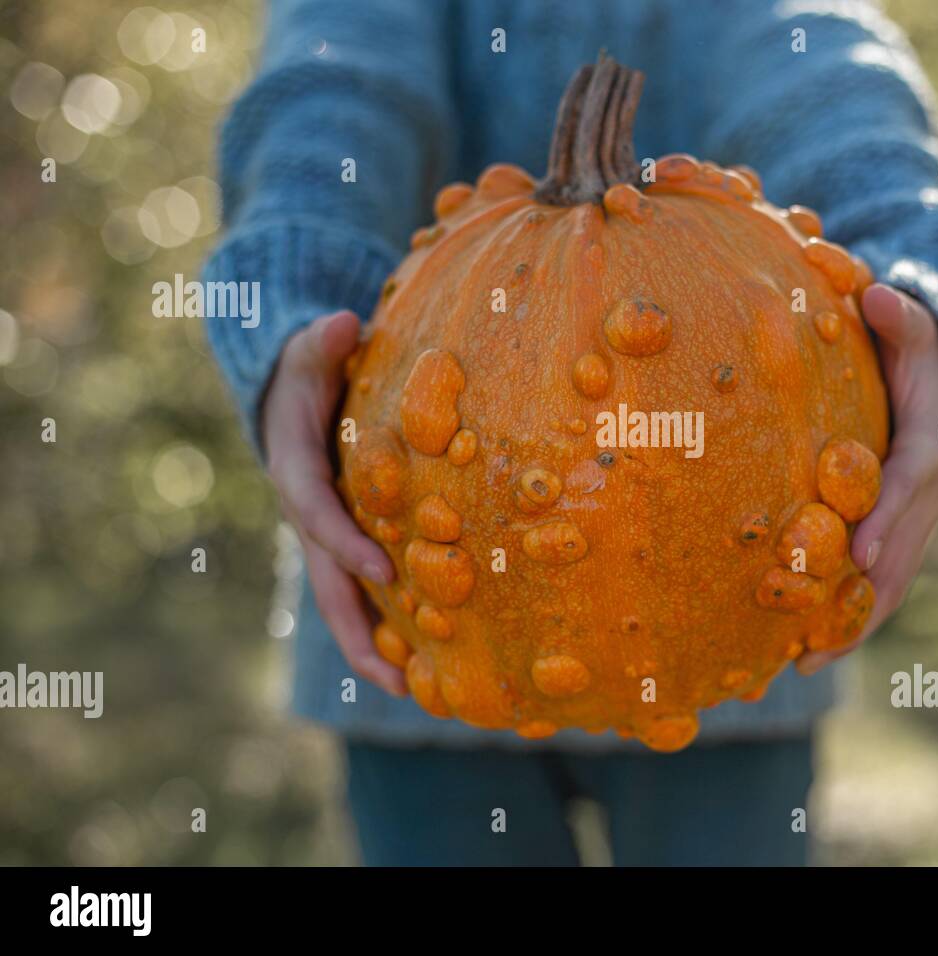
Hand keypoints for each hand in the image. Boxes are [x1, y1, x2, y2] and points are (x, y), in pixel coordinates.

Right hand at [262, 310, 406, 695]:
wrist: (288, 396)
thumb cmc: (307, 372)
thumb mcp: (307, 350)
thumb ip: (319, 341)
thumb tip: (341, 322)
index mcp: (297, 472)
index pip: (315, 514)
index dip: (343, 542)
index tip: (382, 568)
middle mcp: (310, 517)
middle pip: (327, 584)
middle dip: (356, 632)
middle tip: (394, 678)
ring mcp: (329, 537)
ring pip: (346, 600)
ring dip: (374, 647)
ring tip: (416, 691)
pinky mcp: (350, 542)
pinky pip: (368, 590)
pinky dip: (390, 624)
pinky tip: (429, 659)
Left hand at [798, 284, 937, 674]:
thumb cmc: (919, 356)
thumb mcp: (916, 330)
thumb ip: (900, 318)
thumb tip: (878, 292)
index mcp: (931, 445)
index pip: (908, 485)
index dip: (886, 518)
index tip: (857, 552)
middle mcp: (929, 494)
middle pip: (901, 553)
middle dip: (863, 597)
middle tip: (819, 636)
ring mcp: (917, 523)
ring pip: (891, 581)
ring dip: (853, 624)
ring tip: (805, 661)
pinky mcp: (900, 538)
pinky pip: (878, 585)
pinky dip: (850, 618)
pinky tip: (807, 650)